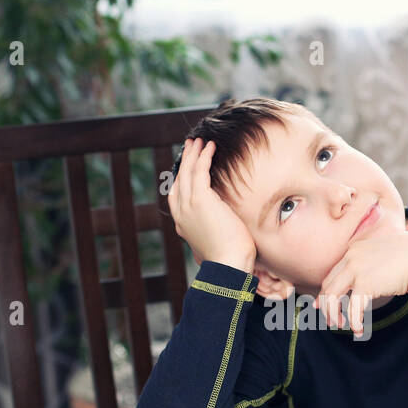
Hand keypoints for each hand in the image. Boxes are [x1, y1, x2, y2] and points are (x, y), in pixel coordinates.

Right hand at [168, 138, 255, 272]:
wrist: (228, 266)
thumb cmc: (229, 260)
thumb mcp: (216, 243)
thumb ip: (214, 231)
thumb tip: (222, 229)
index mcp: (183, 224)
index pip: (178, 195)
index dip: (182, 177)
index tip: (189, 166)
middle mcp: (181, 213)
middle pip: (180, 180)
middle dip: (185, 161)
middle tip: (191, 146)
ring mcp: (188, 206)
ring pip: (188, 172)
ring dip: (193, 154)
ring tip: (199, 141)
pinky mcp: (200, 199)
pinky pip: (199, 171)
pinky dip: (204, 157)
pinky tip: (210, 146)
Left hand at [319, 227, 407, 336]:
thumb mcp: (386, 257)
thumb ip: (373, 266)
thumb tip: (368, 283)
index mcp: (355, 249)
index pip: (332, 274)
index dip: (326, 292)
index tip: (323, 305)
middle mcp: (351, 257)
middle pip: (328, 286)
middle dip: (327, 306)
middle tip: (332, 321)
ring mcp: (356, 269)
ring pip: (332, 297)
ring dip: (334, 315)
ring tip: (341, 326)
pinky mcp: (365, 283)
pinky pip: (353, 308)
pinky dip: (354, 322)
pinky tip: (359, 330)